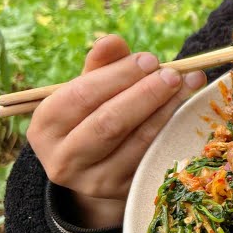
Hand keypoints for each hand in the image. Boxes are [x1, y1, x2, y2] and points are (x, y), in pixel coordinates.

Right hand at [27, 35, 205, 227]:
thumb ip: (101, 65)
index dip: (118, 75)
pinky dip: (170, 128)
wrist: (96, 169)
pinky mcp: (122, 190)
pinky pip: (151, 155)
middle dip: (145, 94)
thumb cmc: (92, 116)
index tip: (149, 59)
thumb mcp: (88, 89)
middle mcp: (62, 159)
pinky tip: (185, 107)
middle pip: (107, 123)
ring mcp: (92, 181)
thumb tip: (112, 41)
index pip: (80, 96)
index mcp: (45, 126)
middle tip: (173, 73)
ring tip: (188, 83)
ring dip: (165, 108)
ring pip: (134, 141)